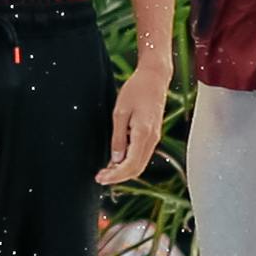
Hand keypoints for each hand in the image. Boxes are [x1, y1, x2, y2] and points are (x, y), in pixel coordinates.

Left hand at [100, 55, 171, 187]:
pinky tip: (117, 160)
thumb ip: (118, 137)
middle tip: (100, 177)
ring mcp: (154, 137)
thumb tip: (116, 159)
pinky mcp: (153, 134)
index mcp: (143, 133)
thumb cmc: (137, 90)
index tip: (101, 178)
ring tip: (106, 170)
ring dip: (124, 171)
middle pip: (137, 169)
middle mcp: (152, 139)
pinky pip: (142, 155)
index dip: (115, 176)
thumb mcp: (120, 112)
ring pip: (140, 164)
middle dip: (118, 177)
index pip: (130, 165)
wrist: (154, 78)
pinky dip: (130, 162)